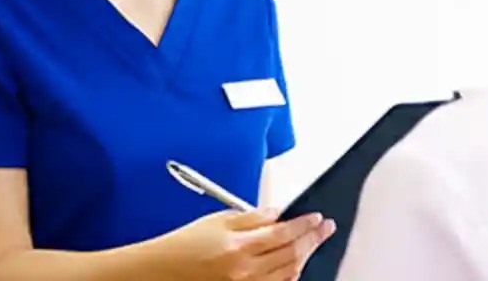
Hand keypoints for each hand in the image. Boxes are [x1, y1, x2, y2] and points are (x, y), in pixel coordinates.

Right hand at [154, 207, 336, 280]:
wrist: (161, 272)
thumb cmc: (183, 246)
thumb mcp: (217, 220)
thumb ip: (250, 217)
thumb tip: (277, 213)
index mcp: (240, 246)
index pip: (284, 232)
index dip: (305, 224)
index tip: (318, 218)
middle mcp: (246, 271)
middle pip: (292, 254)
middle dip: (312, 239)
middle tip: (326, 229)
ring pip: (289, 273)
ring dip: (305, 257)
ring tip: (313, 243)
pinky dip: (290, 275)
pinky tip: (295, 264)